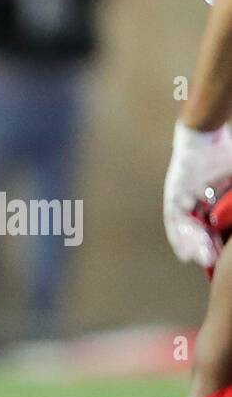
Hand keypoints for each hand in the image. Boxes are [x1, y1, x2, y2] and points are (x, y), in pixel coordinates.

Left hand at [164, 122, 231, 266]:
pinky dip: (178, 236)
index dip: (216, 240)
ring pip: (185, 228)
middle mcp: (194, 199)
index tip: (218, 256)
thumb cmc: (224, 153)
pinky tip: (182, 252)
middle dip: (204, 247)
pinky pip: (173, 221)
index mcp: (211, 195)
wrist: (205, 134)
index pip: (212, 224)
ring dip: (191, 244)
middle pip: (198, 229)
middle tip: (210, 262)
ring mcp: (182, 198)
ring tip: (198, 260)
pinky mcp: (173, 195)